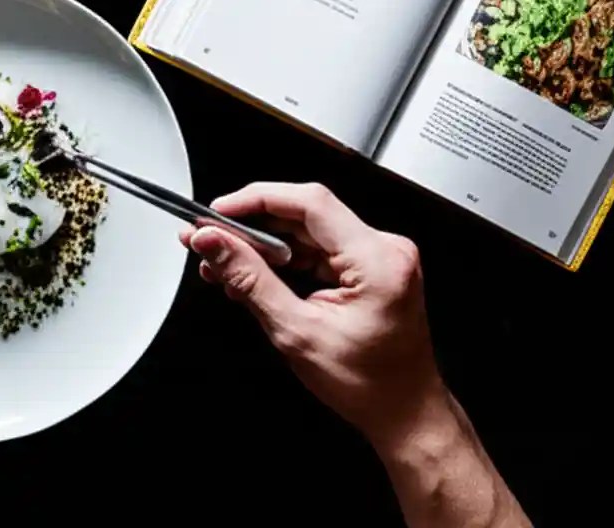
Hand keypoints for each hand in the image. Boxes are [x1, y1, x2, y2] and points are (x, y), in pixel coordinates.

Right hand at [179, 182, 442, 444]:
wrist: (404, 414)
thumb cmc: (370, 385)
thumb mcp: (297, 332)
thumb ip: (250, 281)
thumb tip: (216, 245)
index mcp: (378, 260)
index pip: (310, 203)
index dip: (257, 199)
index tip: (219, 212)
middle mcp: (385, 250)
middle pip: (304, 215)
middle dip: (250, 225)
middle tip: (209, 238)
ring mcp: (379, 257)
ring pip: (306, 232)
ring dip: (261, 245)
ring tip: (221, 261)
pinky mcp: (368, 268)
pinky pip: (316, 250)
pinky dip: (281, 259)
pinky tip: (250, 272)